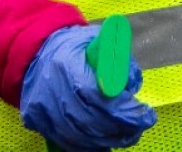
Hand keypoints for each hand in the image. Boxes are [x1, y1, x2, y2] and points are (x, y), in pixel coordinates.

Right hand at [18, 24, 157, 151]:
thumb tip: (132, 86)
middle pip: (89, 121)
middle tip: (140, 128)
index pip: (97, 96)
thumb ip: (119, 61)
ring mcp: (42, 109)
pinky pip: (65, 141)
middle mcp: (51, 91)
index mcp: (67, 66)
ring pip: (78, 136)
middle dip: (120, 129)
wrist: (36, 54)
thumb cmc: (74, 46)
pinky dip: (88, 145)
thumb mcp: (100, 41)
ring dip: (107, 140)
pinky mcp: (37, 121)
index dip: (122, 110)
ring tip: (128, 136)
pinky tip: (105, 142)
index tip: (145, 115)